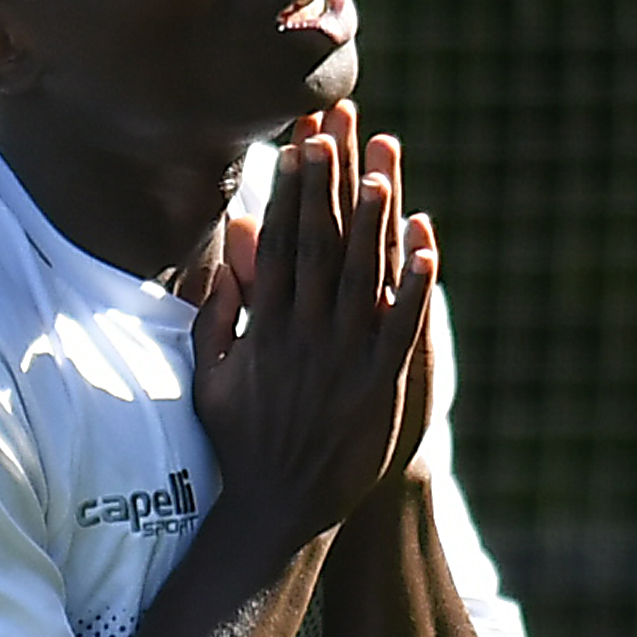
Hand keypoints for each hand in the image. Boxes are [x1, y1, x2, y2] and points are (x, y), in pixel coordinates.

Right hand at [194, 105, 437, 539]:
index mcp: (265, 327)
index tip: (299, 143)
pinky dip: (413, 287)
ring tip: (382, 169)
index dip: (290, 192)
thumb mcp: (211, 378)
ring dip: (372, 222)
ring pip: (359, 277)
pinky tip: (426, 245)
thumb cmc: (241, 441)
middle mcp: (303, 335)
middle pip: (319, 245)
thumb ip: (217, 319)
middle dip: (329, 184)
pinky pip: (400, 328)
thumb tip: (226, 263)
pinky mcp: (378, 386)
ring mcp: (342, 359)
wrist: (276, 508)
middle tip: (337, 128)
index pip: (278, 245)